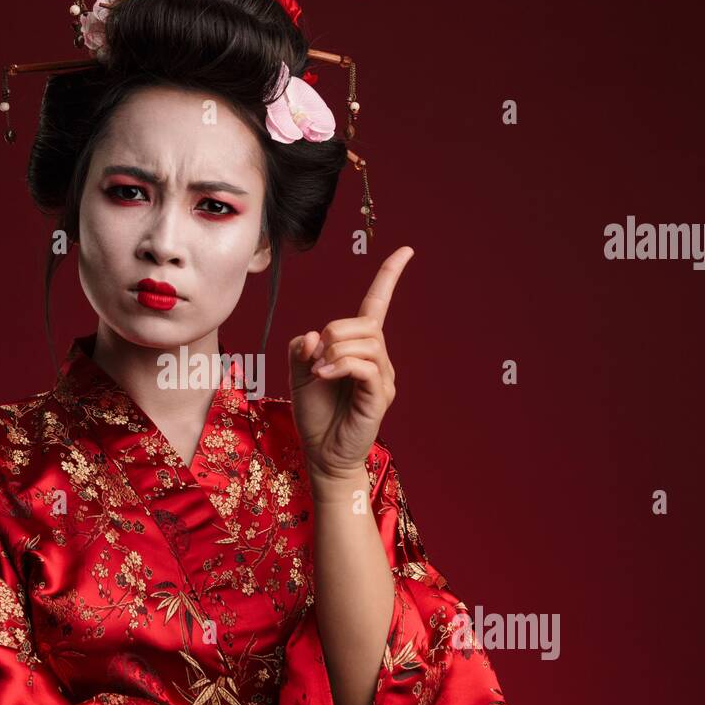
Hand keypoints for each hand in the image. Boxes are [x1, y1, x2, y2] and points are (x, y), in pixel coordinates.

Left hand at [288, 246, 412, 482]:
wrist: (322, 453)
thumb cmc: (315, 413)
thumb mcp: (299, 373)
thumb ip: (303, 348)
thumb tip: (315, 334)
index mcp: (360, 346)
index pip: (378, 303)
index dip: (390, 276)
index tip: (406, 251)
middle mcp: (378, 357)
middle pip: (363, 322)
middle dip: (333, 332)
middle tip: (316, 359)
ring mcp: (382, 376)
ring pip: (365, 341)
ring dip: (335, 350)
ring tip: (321, 372)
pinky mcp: (380, 395)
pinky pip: (365, 365)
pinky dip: (341, 364)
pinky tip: (326, 376)